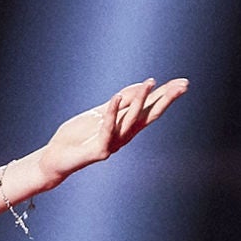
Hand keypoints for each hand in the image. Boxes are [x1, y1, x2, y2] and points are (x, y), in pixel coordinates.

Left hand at [40, 77, 188, 183]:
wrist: (56, 157)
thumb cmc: (77, 136)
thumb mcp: (100, 114)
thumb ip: (119, 103)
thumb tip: (141, 87)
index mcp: (126, 126)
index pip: (150, 108)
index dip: (166, 95)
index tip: (183, 82)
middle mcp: (124, 135)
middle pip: (149, 115)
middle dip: (165, 99)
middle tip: (183, 85)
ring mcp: (113, 143)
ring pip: (131, 119)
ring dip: (140, 100)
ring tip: (149, 82)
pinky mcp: (99, 150)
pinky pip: (107, 128)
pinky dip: (112, 113)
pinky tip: (116, 98)